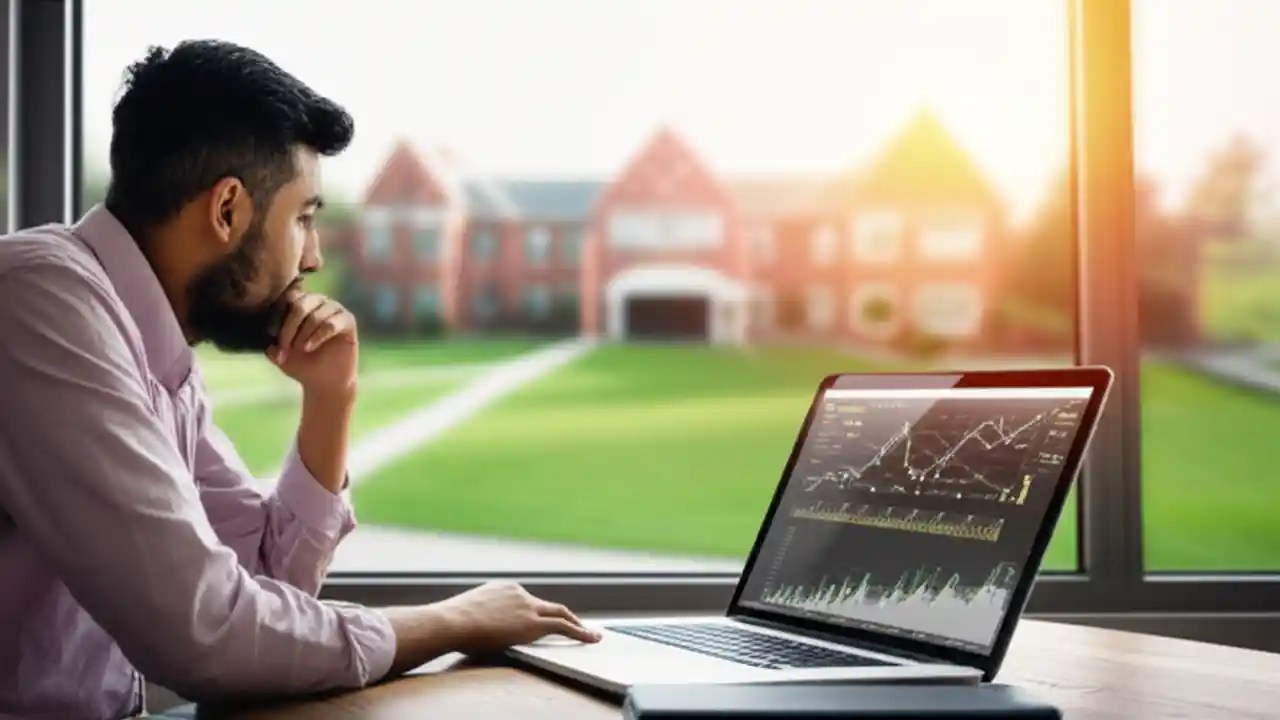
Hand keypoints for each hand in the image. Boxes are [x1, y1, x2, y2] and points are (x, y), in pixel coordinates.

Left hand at [268, 289, 357, 397]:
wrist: (324, 383)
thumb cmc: (302, 364)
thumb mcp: (280, 352)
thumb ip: (271, 341)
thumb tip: (262, 335)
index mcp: (303, 303)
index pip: (288, 298)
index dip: (279, 316)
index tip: (271, 335)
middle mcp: (320, 302)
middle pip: (301, 304)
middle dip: (289, 327)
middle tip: (285, 346)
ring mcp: (335, 310)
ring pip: (316, 315)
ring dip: (304, 334)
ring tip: (300, 350)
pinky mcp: (348, 321)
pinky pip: (331, 324)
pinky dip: (318, 336)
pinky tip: (309, 348)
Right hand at [434, 581, 600, 654]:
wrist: (452, 622)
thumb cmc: (451, 623)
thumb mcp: (466, 612)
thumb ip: (478, 615)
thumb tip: (471, 628)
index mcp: (502, 588)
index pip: (526, 601)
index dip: (536, 612)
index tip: (541, 621)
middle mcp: (518, 593)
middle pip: (548, 604)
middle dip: (564, 614)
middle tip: (577, 623)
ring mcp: (527, 606)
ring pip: (558, 614)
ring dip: (576, 624)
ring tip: (590, 634)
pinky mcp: (532, 623)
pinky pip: (562, 626)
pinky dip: (580, 632)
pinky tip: (591, 638)